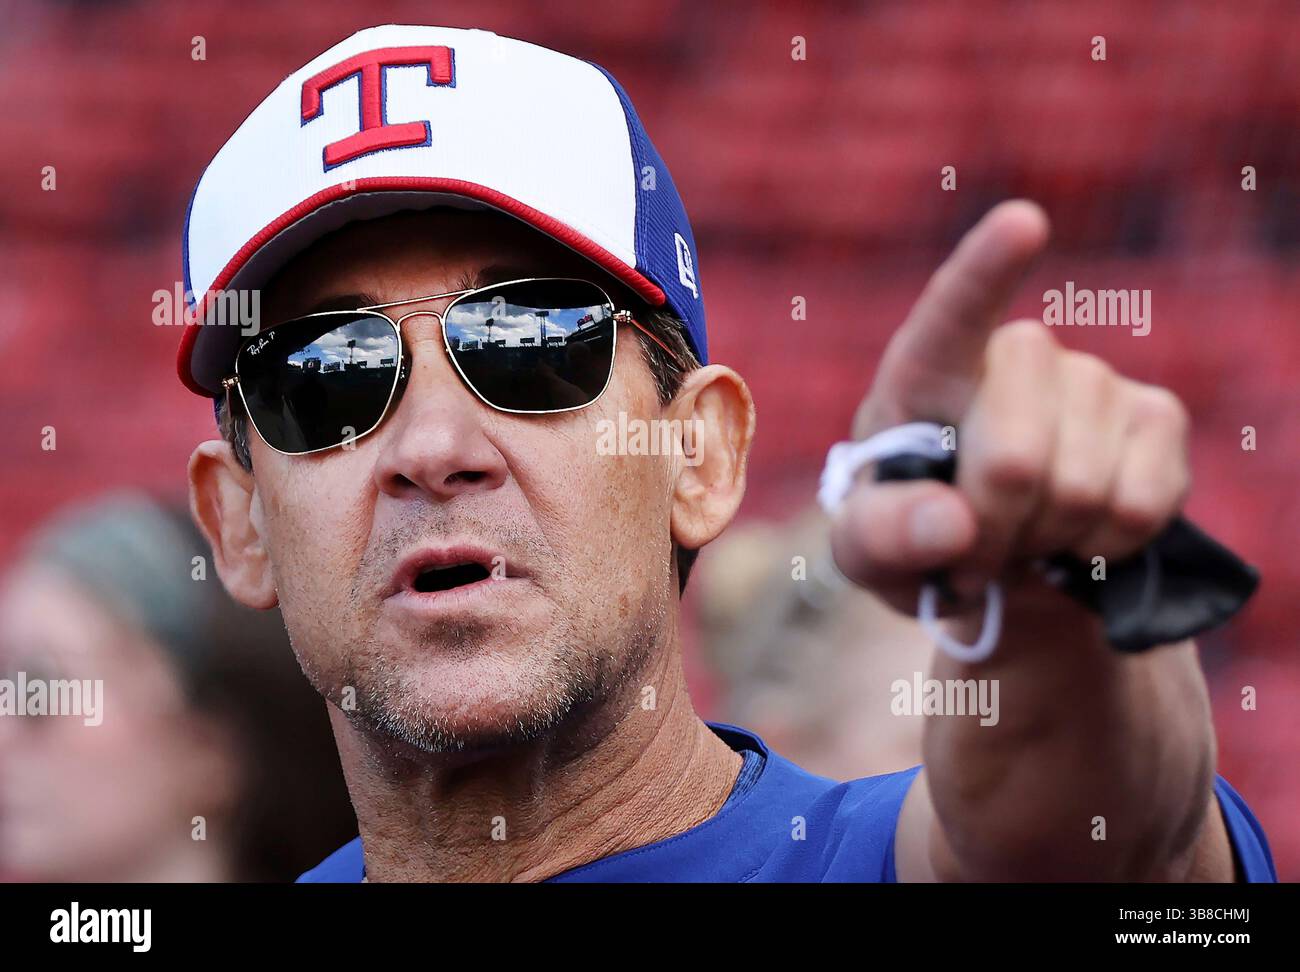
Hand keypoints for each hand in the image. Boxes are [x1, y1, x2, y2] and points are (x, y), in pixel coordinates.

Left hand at [831, 200, 1190, 617]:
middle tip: (971, 550)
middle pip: (1014, 461)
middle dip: (991, 531)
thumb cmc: (912, 537)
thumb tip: (953, 522)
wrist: (992, 563)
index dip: (986, 268)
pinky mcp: (1157, 419)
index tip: (1023, 222)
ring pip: (1079, 492)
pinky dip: (1102, 546)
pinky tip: (1074, 534)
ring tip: (1018, 536)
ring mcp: (1092, 380)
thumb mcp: (866, 549)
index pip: (954, 313)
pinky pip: (1140, 506)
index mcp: (928, 369)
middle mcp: (1016, 355)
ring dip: (1042, 543)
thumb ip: (883, 536)